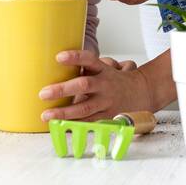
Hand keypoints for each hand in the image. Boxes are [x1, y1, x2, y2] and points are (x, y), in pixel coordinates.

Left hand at [38, 50, 152, 122]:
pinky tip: (60, 127)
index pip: (89, 60)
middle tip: (43, 93)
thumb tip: (53, 68)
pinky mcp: (108, 116)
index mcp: (102, 69)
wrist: (142, 92)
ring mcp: (106, 101)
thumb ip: (84, 69)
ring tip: (46, 115)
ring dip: (64, 112)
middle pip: (84, 85)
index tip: (58, 57)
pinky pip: (89, 121)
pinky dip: (74, 124)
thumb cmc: (113, 79)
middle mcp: (105, 84)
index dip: (74, 57)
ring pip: (85, 108)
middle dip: (63, 89)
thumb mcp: (102, 69)